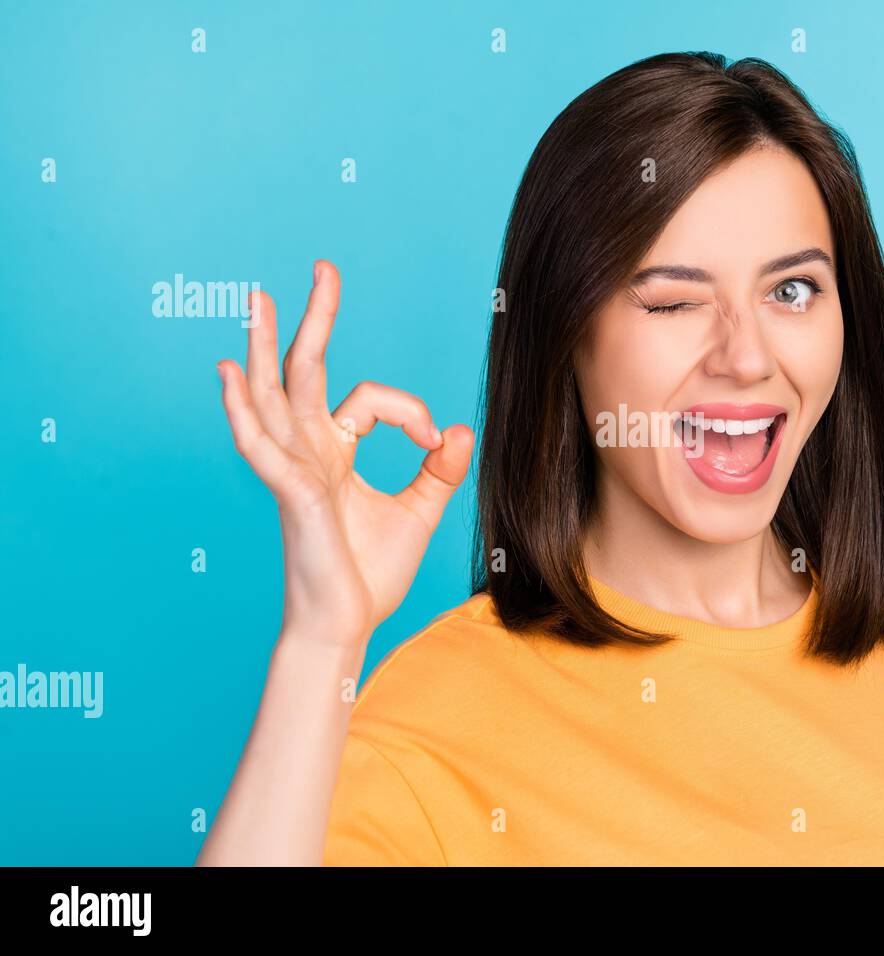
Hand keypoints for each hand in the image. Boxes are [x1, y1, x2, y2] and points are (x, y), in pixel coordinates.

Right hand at [216, 260, 473, 646]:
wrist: (346, 624)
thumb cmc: (369, 573)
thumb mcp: (418, 512)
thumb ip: (439, 470)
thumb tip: (461, 430)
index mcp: (334, 452)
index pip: (370, 400)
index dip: (412, 412)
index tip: (440, 442)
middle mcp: (308, 451)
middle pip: (304, 371)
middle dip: (313, 319)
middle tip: (323, 269)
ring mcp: (293, 469)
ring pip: (274, 396)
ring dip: (264, 346)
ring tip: (257, 299)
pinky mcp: (291, 495)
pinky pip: (262, 447)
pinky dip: (244, 410)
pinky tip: (231, 373)